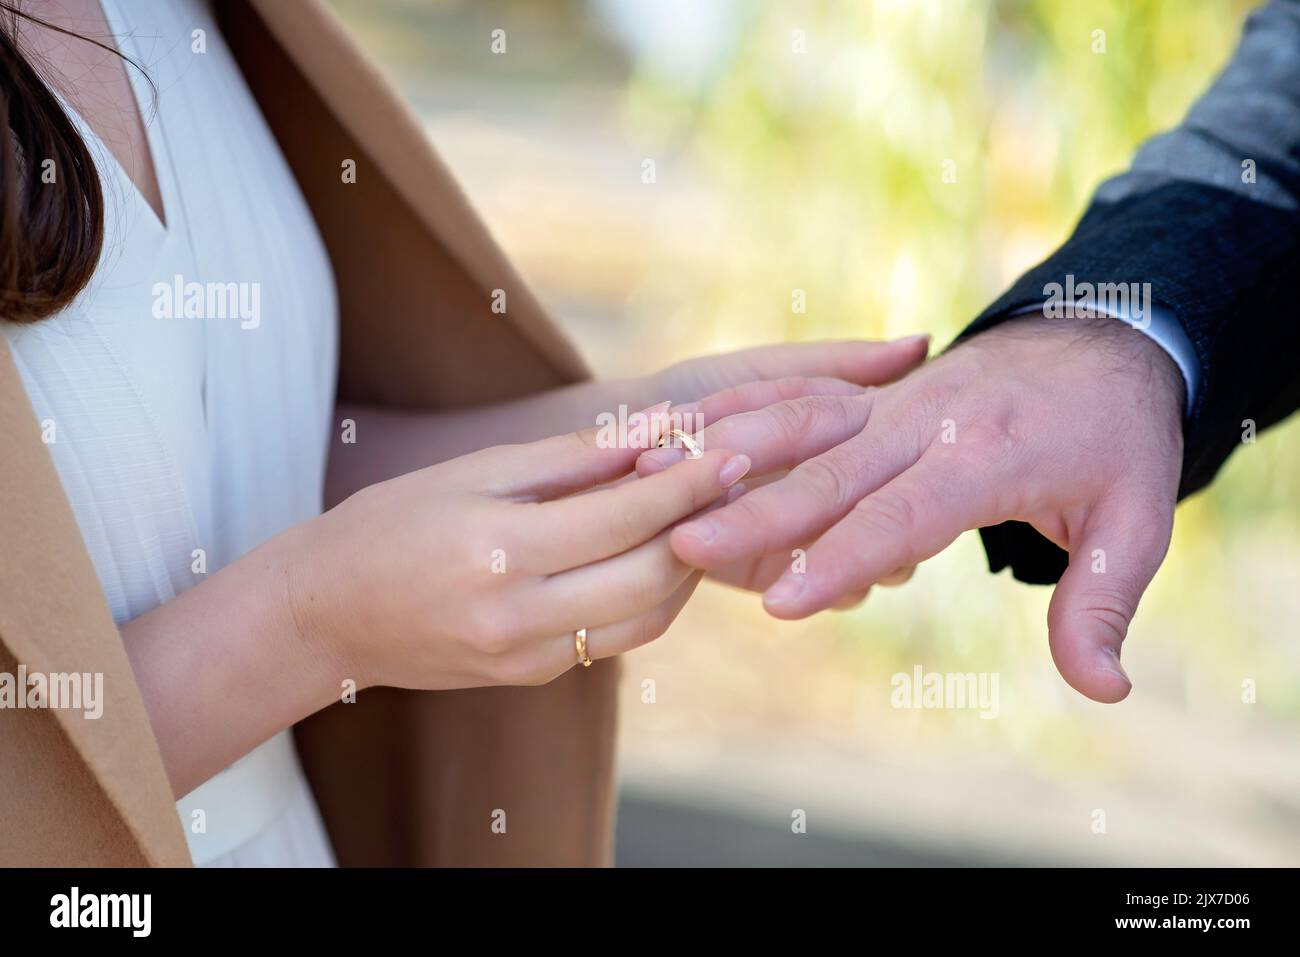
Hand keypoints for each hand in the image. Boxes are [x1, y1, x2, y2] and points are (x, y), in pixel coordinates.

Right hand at [292, 405, 749, 690]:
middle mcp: (518, 616)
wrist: (325, 616)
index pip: (626, 517)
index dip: (689, 482)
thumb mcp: (475, 472)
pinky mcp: (532, 677)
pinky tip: (653, 553)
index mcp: (498, 551)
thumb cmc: (391, 523)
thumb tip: (657, 429)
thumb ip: (572, 457)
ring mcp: (527, 657)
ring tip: (699, 514)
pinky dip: (649, 596)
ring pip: (648, 617)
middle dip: (703, 523)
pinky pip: (617, 639)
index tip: (731, 450)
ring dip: (687, 566)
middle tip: (728, 479)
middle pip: (652, 574)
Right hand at [639, 316, 1185, 701]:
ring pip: (796, 420)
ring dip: (725, 448)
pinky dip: (736, 412)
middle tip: (681, 542)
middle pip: (829, 468)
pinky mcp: (873, 394)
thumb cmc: (1118, 439)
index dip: (840, 559)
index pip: (902, 515)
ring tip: (650, 473)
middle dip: (753, 510)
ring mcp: (894, 401)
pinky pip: (795, 396)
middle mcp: (927, 421)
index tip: (781, 603)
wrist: (1107, 337)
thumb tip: (1104, 689)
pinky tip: (677, 427)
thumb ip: (1103, 603)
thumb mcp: (1137, 521)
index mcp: (987, 456)